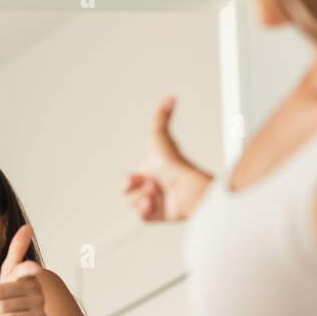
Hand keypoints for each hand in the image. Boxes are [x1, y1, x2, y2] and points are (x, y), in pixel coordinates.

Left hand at [0, 224, 48, 315]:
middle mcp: (36, 287)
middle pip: (4, 290)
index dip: (28, 268)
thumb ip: (17, 250)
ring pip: (5, 305)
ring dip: (1, 307)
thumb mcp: (13, 271)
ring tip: (7, 307)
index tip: (35, 268)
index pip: (25, 269)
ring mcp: (38, 303)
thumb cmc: (18, 293)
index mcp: (28, 273)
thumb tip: (28, 226)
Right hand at [122, 96, 211, 222]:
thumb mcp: (161, 136)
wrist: (188, 188)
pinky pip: (143, 219)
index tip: (134, 179)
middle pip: (129, 195)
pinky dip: (145, 212)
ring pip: (135, 206)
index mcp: (150, 172)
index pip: (128, 182)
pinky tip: (152, 205)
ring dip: (142, 200)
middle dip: (135, 190)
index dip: (128, 182)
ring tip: (155, 195)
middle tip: (149, 186)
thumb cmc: (176, 163)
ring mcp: (156, 203)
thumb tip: (171, 96)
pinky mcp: (160, 216)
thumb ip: (161, 116)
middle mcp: (153, 187)